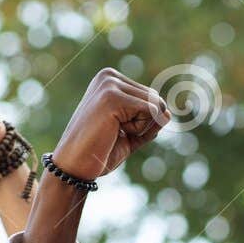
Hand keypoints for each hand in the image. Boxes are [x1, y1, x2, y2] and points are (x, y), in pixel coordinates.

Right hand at [50, 68, 169, 180]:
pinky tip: (115, 131)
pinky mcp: (112, 97)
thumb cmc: (100, 151)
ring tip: (113, 131)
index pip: (150, 97)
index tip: (116, 129)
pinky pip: (151, 111)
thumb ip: (149, 122)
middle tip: (115, 133)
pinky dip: (140, 129)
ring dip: (141, 127)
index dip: (143, 122)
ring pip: (155, 105)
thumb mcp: (131, 134)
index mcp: (110, 80)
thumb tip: (169, 113)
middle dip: (144, 124)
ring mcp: (109, 84)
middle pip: (155, 99)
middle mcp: (109, 76)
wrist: (75, 166)